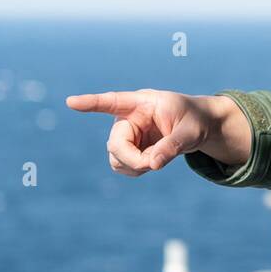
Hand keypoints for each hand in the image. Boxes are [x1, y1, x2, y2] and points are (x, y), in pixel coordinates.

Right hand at [66, 89, 249, 175]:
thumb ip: (172, 146)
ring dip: (135, 166)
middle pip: (116, 144)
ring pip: (116, 158)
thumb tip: (152, 165)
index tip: (71, 102)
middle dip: (133, 159)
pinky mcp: (128, 148)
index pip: (113, 101)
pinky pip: (122, 166)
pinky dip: (136, 170)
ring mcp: (126, 134)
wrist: (199, 126)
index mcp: (142, 103)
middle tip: (154, 164)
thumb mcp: (190, 132)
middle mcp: (128, 118)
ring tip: (159, 158)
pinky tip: (153, 161)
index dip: (91, 103)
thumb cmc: (195, 121)